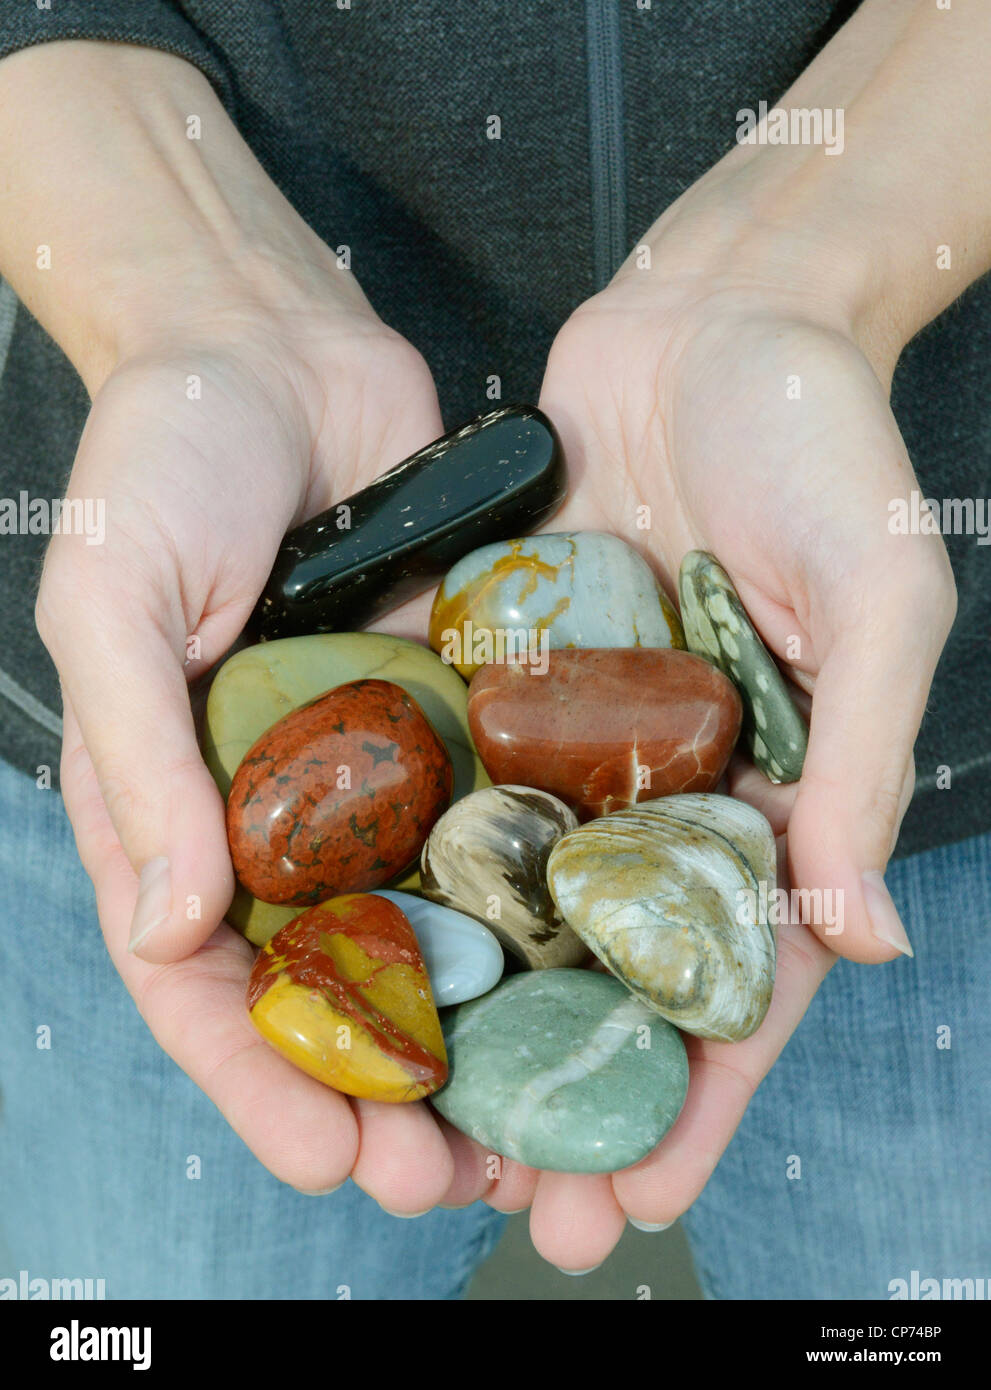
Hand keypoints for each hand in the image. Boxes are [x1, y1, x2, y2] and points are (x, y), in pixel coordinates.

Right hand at [25, 42, 481, 1214]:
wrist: (272, 346)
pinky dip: (527, 899)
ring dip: (469, 1030)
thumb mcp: (113, 602)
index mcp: (166, 804)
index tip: (331, 1157)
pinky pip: (491, 818)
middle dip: (380, 1089)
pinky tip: (582, 968)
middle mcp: (271, 806)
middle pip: (326, 981)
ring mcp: (368, 767)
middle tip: (448, 1181)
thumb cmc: (160, 461)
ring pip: (422, 927)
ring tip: (529, 1124)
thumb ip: (133, 761)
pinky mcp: (450, 713)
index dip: (261, 1081)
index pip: (201, 979)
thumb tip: (167, 933)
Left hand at [471, 228, 955, 1268]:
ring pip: (524, 903)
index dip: (695, 1098)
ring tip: (415, 1117)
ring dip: (478, 1012)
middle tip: (498, 1206)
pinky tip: (367, 951)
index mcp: (779, 794)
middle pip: (612, 972)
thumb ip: (866, 763)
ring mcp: (582, 738)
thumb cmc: (828, 442)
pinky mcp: (508, 676)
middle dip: (562, 1094)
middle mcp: (670, 785)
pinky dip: (422, 867)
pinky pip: (461, 785)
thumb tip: (864, 939)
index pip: (738, 981)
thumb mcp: (879, 595)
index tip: (633, 1200)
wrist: (719, 318)